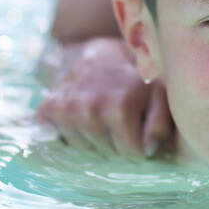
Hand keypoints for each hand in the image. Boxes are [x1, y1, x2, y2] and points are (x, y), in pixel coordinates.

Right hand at [35, 36, 173, 158]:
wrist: (103, 54)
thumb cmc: (135, 77)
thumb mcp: (158, 94)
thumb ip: (160, 123)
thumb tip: (148, 150)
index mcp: (119, 106)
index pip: (131, 153)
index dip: (139, 146)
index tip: (140, 131)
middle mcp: (88, 109)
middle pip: (107, 154)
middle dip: (117, 144)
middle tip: (121, 122)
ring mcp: (65, 110)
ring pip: (84, 151)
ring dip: (95, 141)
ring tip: (103, 118)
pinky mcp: (48, 109)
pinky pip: (58, 141)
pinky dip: (68, 136)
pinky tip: (81, 121)